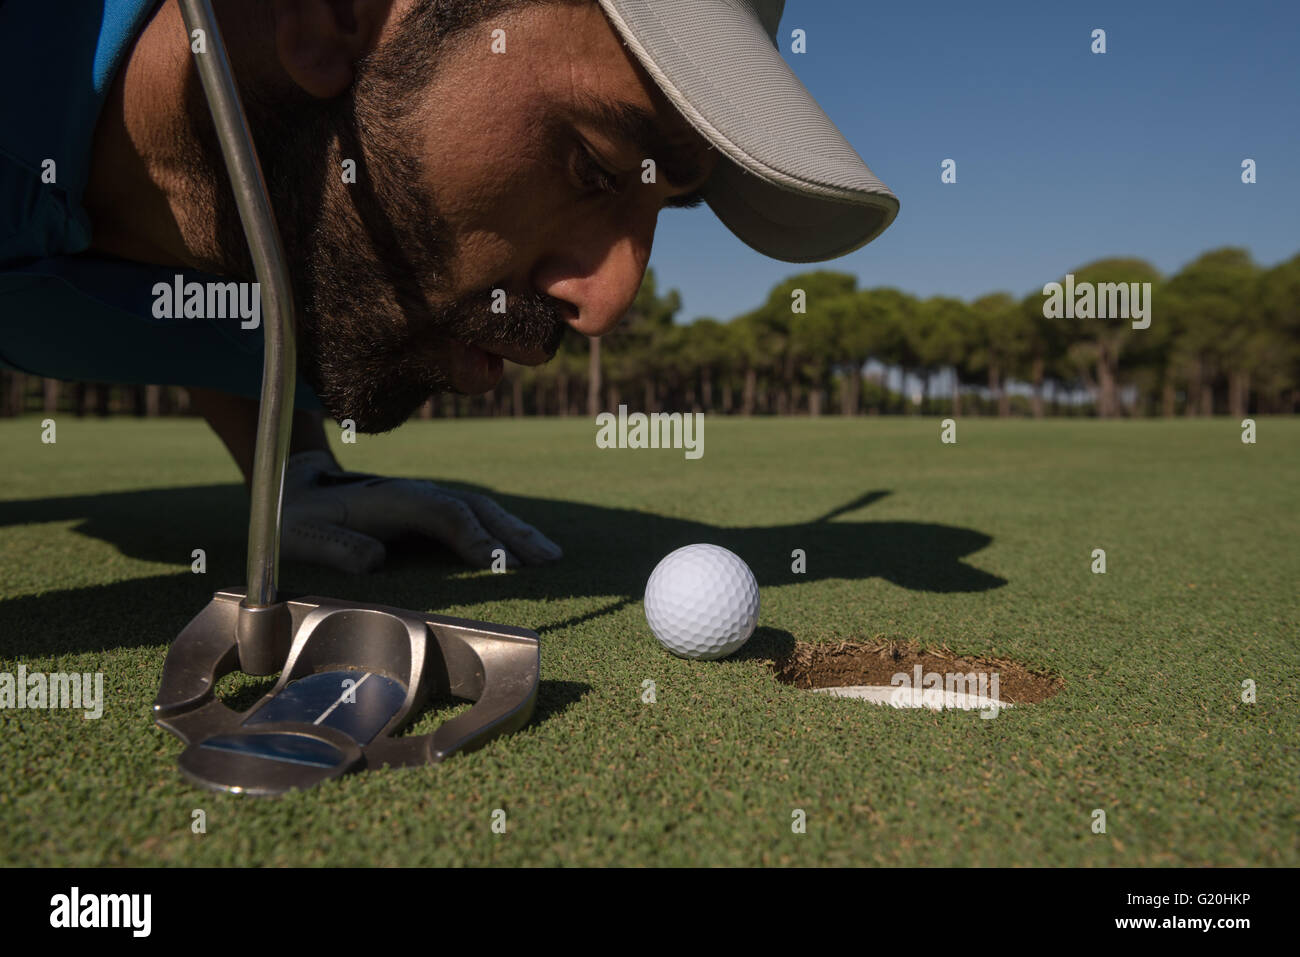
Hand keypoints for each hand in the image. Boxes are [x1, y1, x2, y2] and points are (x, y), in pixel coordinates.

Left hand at [278, 451, 562, 573]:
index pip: (444, 514)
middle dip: (514, 534)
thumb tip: (373, 561)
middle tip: (549, 561)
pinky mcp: (432, 510)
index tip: (501, 565)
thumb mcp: (302, 534)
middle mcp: (418, 493)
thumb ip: (335, 546)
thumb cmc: (297, 519)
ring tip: (552, 556)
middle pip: (476, 508)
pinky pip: (478, 518)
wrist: (294, 487)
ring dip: (519, 531)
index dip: (474, 537)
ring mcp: (428, 499)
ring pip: (484, 511)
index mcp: (390, 499)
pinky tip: (528, 548)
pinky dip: (507, 531)